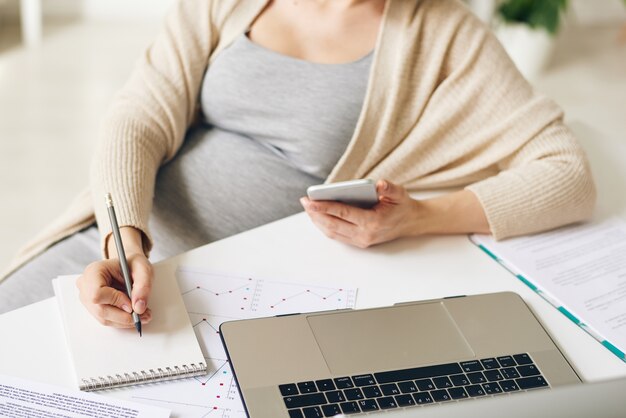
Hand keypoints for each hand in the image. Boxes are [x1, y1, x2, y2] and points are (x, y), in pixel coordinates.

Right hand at [76, 227, 152, 327]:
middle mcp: (86, 285)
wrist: (129, 266)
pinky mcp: (93, 308)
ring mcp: (87, 298)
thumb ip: (143, 286)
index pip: (97, 293)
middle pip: (100, 310)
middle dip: (124, 316)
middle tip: (144, 315)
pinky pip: (107, 320)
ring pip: (104, 318)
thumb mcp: (144, 269)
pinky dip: (122, 320)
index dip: (116, 301)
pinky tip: (135, 315)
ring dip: (125, 321)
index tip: (132, 303)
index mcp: (93, 271)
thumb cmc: (133, 265)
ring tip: (143, 315)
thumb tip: (138, 307)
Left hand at [300, 180, 419, 247]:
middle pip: (333, 225)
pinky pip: (337, 235)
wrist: (411, 223)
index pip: (343, 214)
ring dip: (317, 221)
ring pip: (332, 232)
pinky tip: (317, 216)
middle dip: (316, 213)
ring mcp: (361, 241)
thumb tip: (379, 184)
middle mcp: (365, 234)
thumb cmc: (402, 206)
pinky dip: (324, 226)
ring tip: (308, 208)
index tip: (311, 201)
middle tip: (304, 202)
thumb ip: (390, 188)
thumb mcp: (399, 193)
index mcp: (373, 222)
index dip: (325, 207)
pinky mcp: (359, 242)